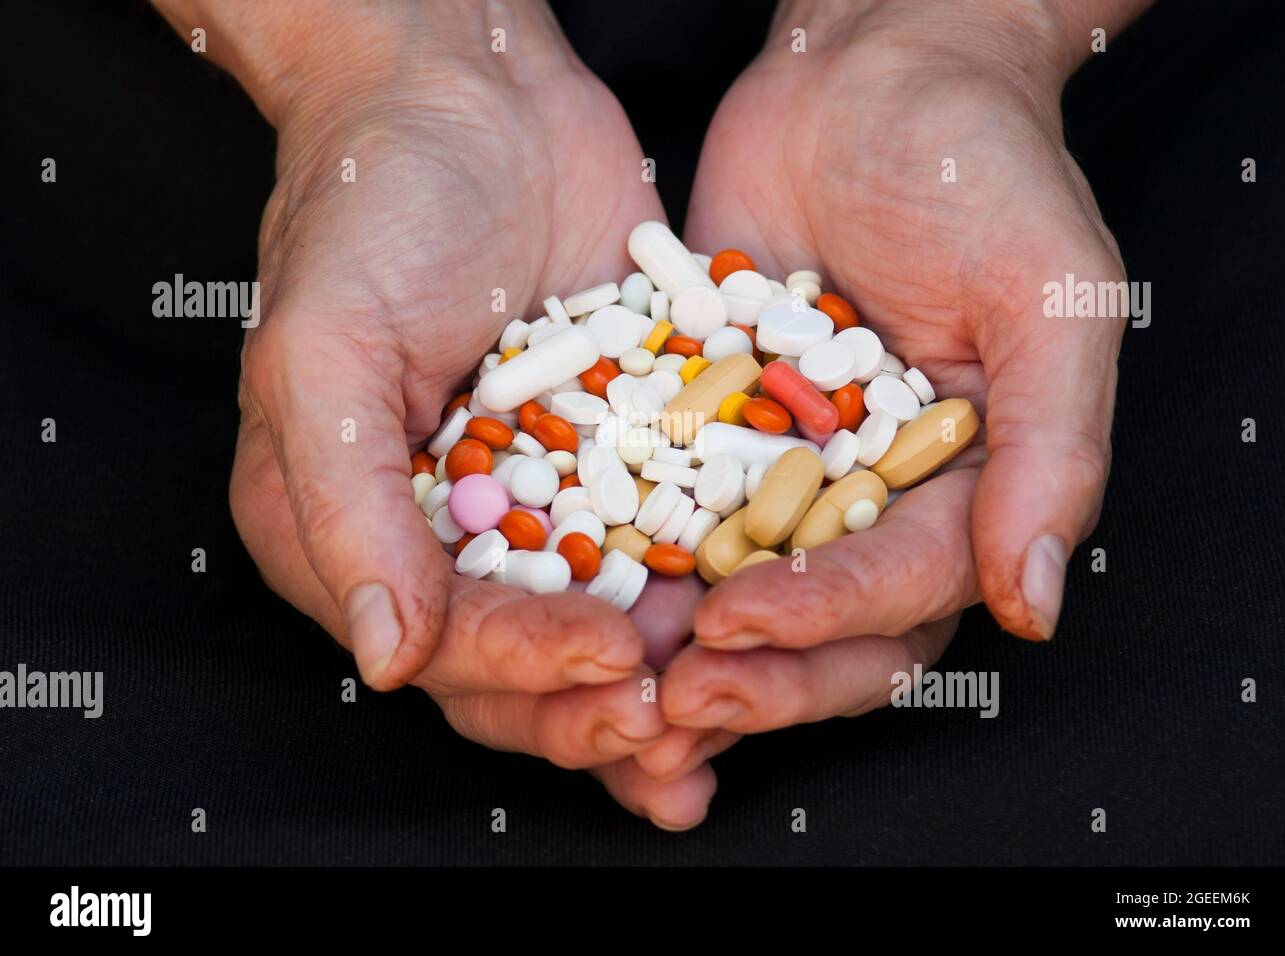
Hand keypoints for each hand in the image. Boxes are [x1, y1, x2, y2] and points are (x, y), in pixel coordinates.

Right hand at [159, 0, 713, 826]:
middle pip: (526, 658)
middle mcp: (447, 527)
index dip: (528, 671)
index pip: (444, 643)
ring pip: (606, 615)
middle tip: (680, 718)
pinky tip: (767, 611)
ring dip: (668, 674)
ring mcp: (542, 492)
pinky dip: (713, 579)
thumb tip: (385, 656)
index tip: (611, 666)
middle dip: (602, 699)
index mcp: (354, 528)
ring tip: (735, 705)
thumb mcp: (322, 351)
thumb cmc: (368, 204)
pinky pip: (668, 530)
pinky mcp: (619, 449)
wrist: (472, 95)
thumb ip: (345, 507)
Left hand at [650, 0, 1133, 744]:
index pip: (907, 588)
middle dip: (759, 673)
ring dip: (685, 651)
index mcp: (969, 487)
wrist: (868, 76)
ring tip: (620, 682)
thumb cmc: (982, 167)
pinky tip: (577, 590)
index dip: (830, 618)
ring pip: (742, 589)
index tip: (744, 627)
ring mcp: (787, 467)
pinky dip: (631, 557)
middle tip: (681, 698)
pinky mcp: (709, 428)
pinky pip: (669, 504)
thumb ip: (1052, 448)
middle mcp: (877, 495)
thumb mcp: (1049, 297)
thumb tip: (1036, 605)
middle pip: (827, 624)